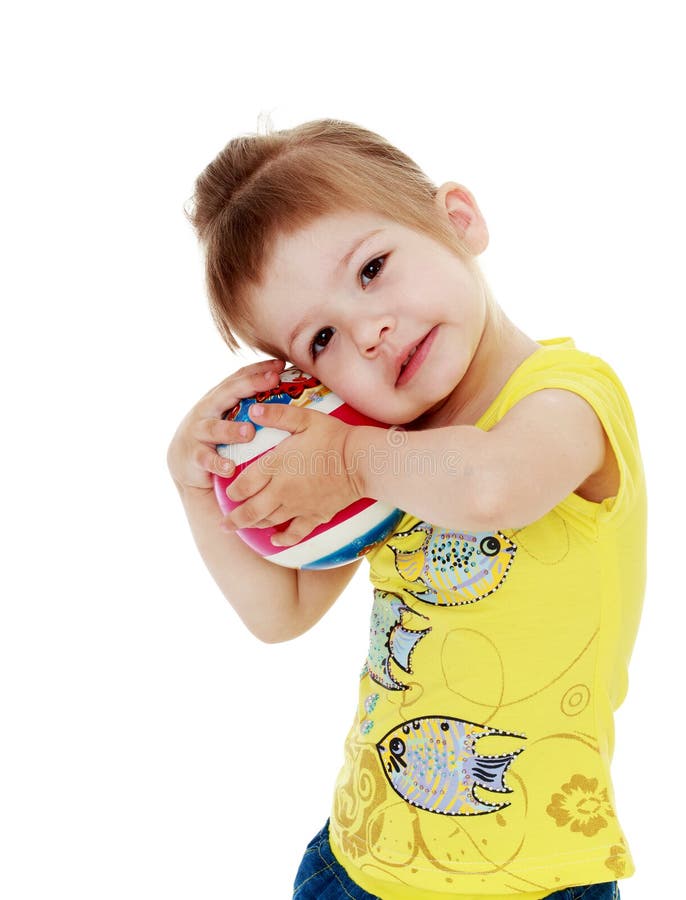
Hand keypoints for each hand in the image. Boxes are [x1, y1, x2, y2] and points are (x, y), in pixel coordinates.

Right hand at [166, 359, 286, 493]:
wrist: (186, 463)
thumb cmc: (219, 437)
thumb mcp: (232, 416)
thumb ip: (253, 407)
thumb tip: (292, 398)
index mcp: (220, 398)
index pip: (239, 377)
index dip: (260, 369)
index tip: (281, 364)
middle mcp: (207, 409)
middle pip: (228, 393)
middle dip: (251, 385)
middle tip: (273, 380)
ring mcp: (198, 432)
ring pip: (214, 428)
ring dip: (232, 430)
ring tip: (249, 432)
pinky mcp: (194, 455)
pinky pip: (206, 459)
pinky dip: (219, 463)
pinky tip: (231, 468)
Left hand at [223, 402, 363, 546]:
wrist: (361, 462)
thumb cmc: (333, 437)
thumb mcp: (305, 419)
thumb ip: (278, 415)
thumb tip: (253, 410)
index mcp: (275, 466)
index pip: (244, 484)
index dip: (232, 491)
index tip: (227, 494)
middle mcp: (282, 490)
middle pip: (251, 510)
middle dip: (234, 519)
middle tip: (222, 525)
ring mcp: (298, 506)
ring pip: (268, 522)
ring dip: (253, 526)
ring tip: (242, 529)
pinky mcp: (315, 516)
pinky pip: (295, 533)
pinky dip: (283, 540)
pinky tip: (275, 541)